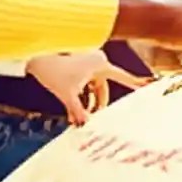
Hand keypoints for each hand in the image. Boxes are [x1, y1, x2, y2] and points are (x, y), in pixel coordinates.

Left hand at [26, 51, 147, 124]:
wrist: (30, 54)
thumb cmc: (51, 70)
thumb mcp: (66, 94)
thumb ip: (78, 112)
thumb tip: (85, 127)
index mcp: (100, 64)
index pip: (123, 77)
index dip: (136, 84)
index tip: (151, 86)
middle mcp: (96, 61)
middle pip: (104, 88)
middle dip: (97, 105)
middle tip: (92, 121)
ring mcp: (85, 62)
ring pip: (93, 87)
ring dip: (86, 103)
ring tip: (76, 117)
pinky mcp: (75, 65)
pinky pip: (84, 83)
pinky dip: (79, 96)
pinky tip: (71, 109)